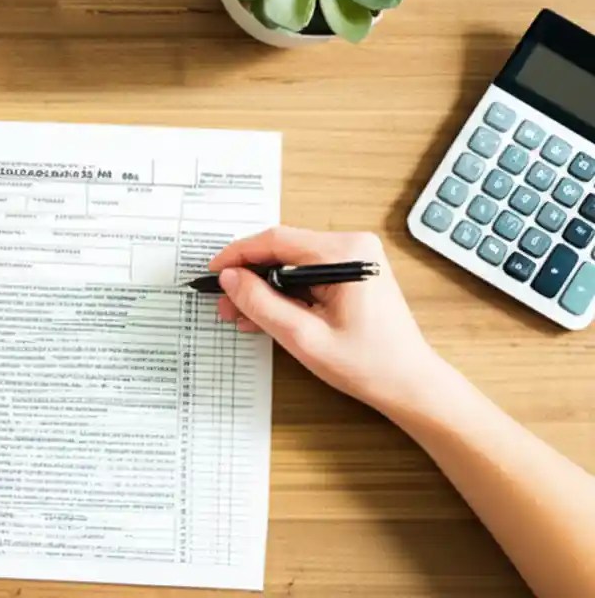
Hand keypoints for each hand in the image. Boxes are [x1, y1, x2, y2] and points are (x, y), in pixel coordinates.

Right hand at [209, 227, 448, 412]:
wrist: (410, 384)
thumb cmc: (369, 364)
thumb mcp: (304, 337)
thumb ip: (262, 303)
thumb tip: (230, 279)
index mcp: (345, 254)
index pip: (275, 240)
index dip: (237, 256)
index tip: (213, 274)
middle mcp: (353, 247)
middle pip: (282, 250)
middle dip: (249, 277)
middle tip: (225, 304)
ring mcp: (355, 259)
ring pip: (291, 263)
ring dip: (264, 288)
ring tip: (242, 315)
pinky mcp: (354, 273)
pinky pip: (307, 274)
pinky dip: (284, 292)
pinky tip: (267, 315)